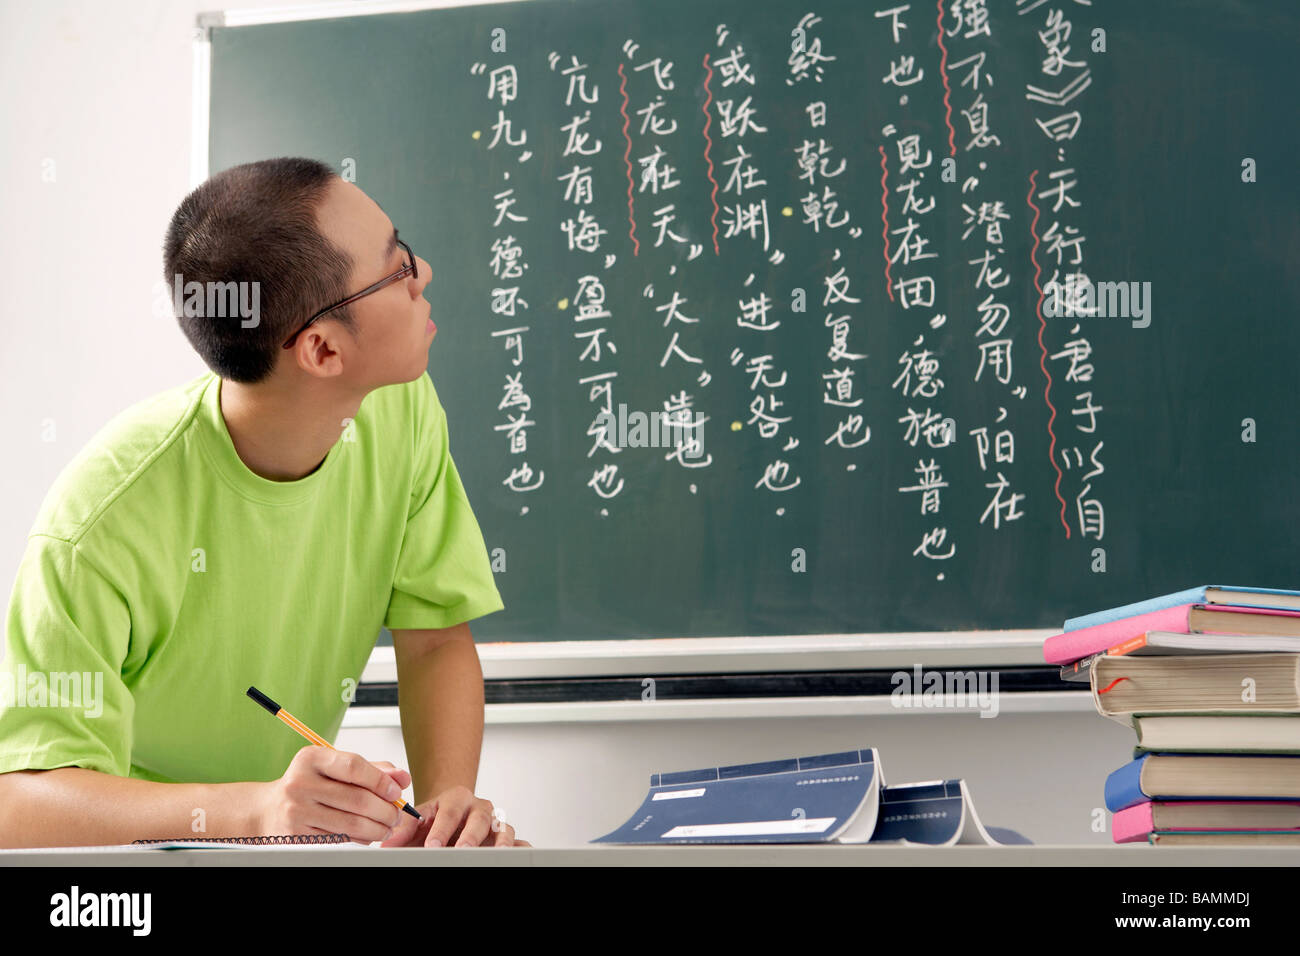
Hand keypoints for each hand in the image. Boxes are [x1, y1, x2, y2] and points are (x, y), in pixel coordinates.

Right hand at [255, 746, 410, 844]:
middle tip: (397, 815)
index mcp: (311, 758)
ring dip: (377, 828)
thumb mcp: (335, 768)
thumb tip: (402, 778)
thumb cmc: (309, 784)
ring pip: (351, 823)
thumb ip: (372, 769)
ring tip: (387, 827)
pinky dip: (360, 839)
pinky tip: (367, 835)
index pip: (353, 766)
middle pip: (357, 799)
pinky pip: (339, 839)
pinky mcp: (297, 835)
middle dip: (385, 810)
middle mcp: (300, 783)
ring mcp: (296, 811)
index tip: (396, 792)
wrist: (269, 809)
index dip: (381, 781)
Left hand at [379, 785, 530, 846]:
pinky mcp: (505, 835)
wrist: (454, 813)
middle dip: (470, 836)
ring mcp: (495, 821)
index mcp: (455, 799)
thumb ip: (403, 830)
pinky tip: (514, 854)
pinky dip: (517, 847)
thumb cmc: (436, 819)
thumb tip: (386, 843)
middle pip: (479, 818)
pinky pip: (517, 839)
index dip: (441, 829)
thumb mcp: (419, 821)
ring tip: (493, 854)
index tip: (431, 846)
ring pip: (502, 826)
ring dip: (498, 841)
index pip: (448, 812)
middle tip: (461, 850)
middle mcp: (478, 807)